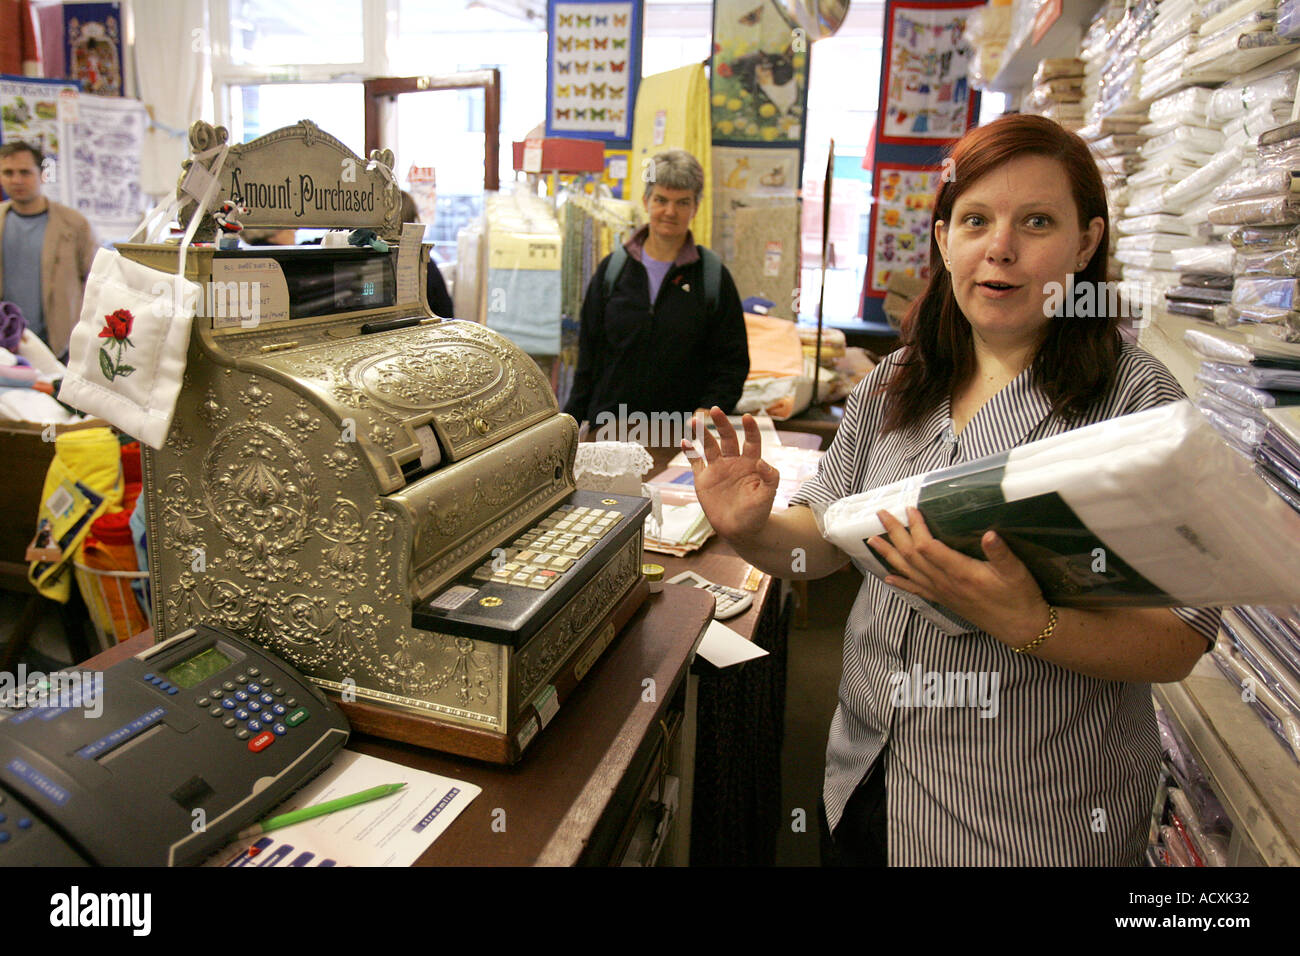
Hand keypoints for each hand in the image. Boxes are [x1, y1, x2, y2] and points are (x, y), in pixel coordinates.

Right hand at [683, 407, 780, 542]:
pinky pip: (695, 461)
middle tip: (715, 410)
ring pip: (709, 445)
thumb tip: (762, 461)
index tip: (748, 418)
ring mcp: (718, 469)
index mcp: (751, 463)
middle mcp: (734, 461)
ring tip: (694, 421)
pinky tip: (685, 442)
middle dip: (722, 423)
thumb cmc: (757, 513)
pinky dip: (689, 451)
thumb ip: (769, 478)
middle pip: (727, 437)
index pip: (751, 441)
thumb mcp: (768, 496)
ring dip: (702, 433)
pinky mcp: (704, 478)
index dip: (750, 429)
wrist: (740, 530)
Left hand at [868, 507, 1049, 644]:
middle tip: (881, 515)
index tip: (911, 509)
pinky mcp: (944, 600)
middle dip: (895, 533)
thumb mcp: (1016, 572)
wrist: (1020, 627)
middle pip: (911, 555)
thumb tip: (990, 534)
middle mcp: (945, 583)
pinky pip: (916, 590)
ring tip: (872, 540)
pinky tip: (887, 577)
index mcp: (960, 572)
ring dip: (889, 554)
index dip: (916, 527)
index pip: (928, 546)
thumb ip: (1001, 553)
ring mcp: (942, 593)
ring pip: (908, 571)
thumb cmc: (1019, 597)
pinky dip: (900, 582)